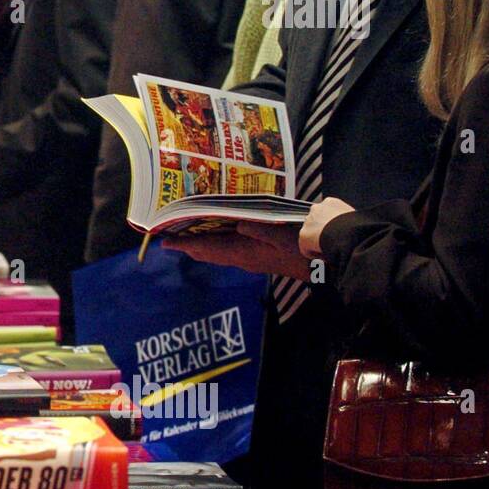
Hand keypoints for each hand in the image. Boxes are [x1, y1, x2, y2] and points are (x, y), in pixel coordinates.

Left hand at [163, 220, 311, 279]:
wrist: (324, 264)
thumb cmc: (304, 247)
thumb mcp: (282, 235)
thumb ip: (259, 229)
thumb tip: (238, 224)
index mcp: (244, 252)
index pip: (207, 248)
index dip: (185, 244)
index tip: (164, 242)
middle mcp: (242, 258)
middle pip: (208, 252)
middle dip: (188, 245)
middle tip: (169, 237)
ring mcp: (250, 259)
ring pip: (218, 253)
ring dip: (200, 246)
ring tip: (184, 236)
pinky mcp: (258, 257)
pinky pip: (229, 251)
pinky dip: (216, 244)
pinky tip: (216, 236)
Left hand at [299, 197, 354, 258]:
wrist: (347, 232)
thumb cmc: (355, 225)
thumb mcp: (355, 217)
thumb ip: (349, 220)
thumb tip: (353, 227)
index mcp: (331, 203)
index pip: (327, 213)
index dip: (332, 225)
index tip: (338, 233)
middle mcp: (316, 209)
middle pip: (316, 223)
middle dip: (322, 232)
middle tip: (333, 242)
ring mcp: (308, 221)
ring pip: (311, 235)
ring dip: (318, 242)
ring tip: (330, 250)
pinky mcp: (303, 236)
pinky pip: (306, 248)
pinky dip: (314, 254)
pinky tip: (325, 256)